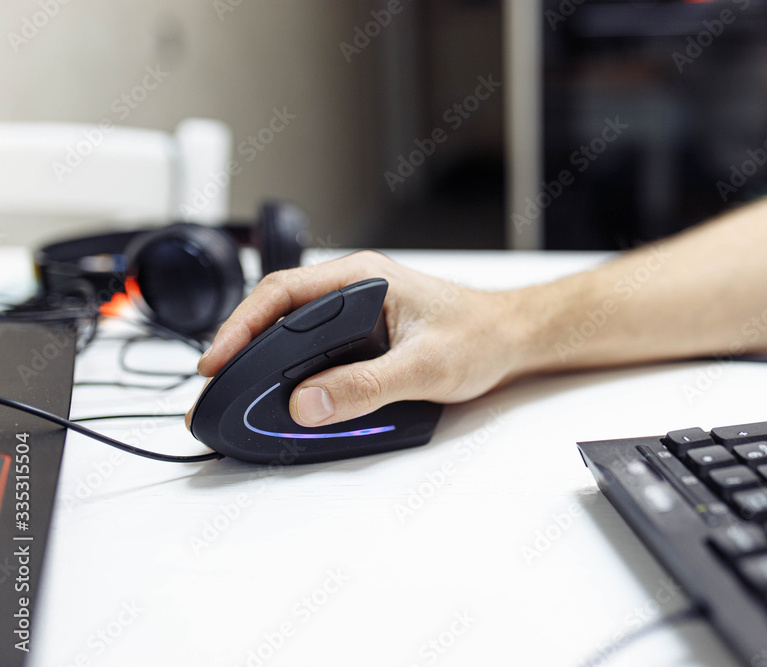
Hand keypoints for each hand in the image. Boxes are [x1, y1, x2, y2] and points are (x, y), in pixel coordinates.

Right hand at [186, 251, 524, 427]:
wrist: (514, 338)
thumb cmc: (481, 336)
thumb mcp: (424, 367)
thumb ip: (366, 387)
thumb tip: (308, 403)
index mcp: (363, 278)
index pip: (283, 294)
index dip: (242, 326)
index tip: (218, 361)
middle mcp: (355, 288)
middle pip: (278, 312)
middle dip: (242, 346)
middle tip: (217, 386)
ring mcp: (359, 311)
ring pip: (295, 330)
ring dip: (266, 360)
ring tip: (242, 392)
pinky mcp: (366, 334)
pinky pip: (316, 347)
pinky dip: (294, 369)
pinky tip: (286, 391)